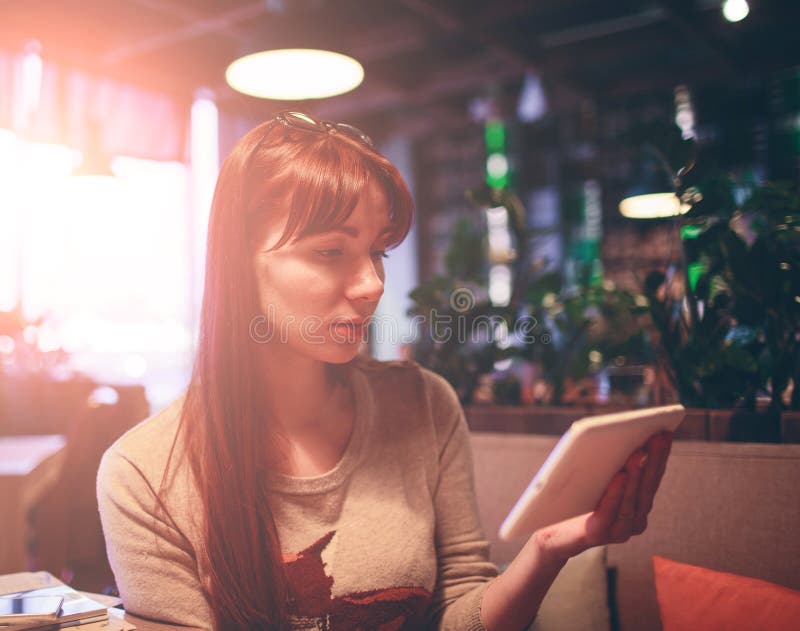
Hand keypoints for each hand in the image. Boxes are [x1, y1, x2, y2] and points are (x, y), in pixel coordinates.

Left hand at [533, 430, 673, 561]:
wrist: (550, 535)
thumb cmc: (575, 501)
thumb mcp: (598, 480)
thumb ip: (613, 467)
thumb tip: (626, 437)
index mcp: (637, 507)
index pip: (652, 479)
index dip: (660, 456)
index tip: (666, 432)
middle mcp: (633, 521)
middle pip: (646, 488)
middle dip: (654, 460)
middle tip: (659, 437)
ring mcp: (618, 531)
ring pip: (631, 500)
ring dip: (636, 474)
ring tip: (639, 452)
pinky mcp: (597, 534)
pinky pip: (608, 511)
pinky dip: (616, 492)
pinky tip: (620, 476)